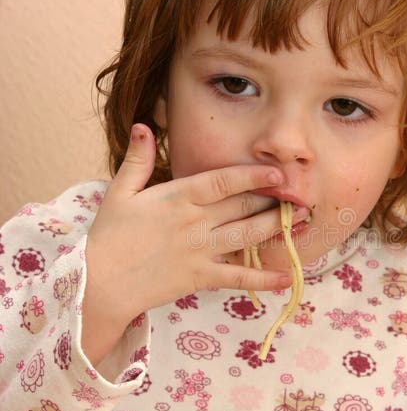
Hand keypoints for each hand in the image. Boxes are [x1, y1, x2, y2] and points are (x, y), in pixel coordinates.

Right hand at [82, 124, 307, 363]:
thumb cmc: (109, 236)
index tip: (278, 173)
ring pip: (247, 237)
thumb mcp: (119, 192)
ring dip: (278, 229)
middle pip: (243, 207)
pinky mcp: (200, 278)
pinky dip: (263, 279)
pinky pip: (237, 277)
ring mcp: (200, 251)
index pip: (223, 182)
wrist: (99, 283)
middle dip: (275, 200)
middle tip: (301, 195)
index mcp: (178, 198)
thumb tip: (142, 126)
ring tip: (304, 222)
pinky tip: (287, 277)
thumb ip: (137, 160)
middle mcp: (194, 222)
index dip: (253, 176)